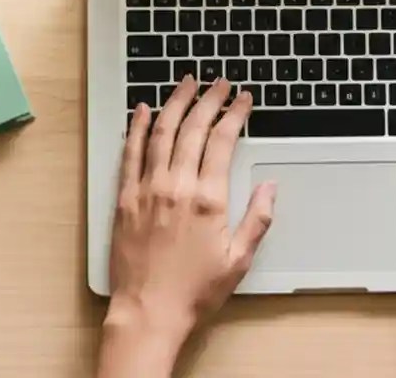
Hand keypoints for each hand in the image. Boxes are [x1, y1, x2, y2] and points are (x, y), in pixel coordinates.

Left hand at [98, 76, 275, 377]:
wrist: (148, 312)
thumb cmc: (194, 292)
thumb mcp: (239, 259)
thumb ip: (258, 218)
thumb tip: (270, 186)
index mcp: (209, 199)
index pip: (223, 141)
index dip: (235, 114)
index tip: (243, 99)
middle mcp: (177, 187)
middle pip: (193, 128)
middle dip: (209, 99)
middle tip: (219, 82)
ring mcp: (147, 190)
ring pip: (162, 133)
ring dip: (175, 103)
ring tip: (186, 83)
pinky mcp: (125, 199)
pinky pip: (130, 154)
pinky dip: (137, 128)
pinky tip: (142, 111)